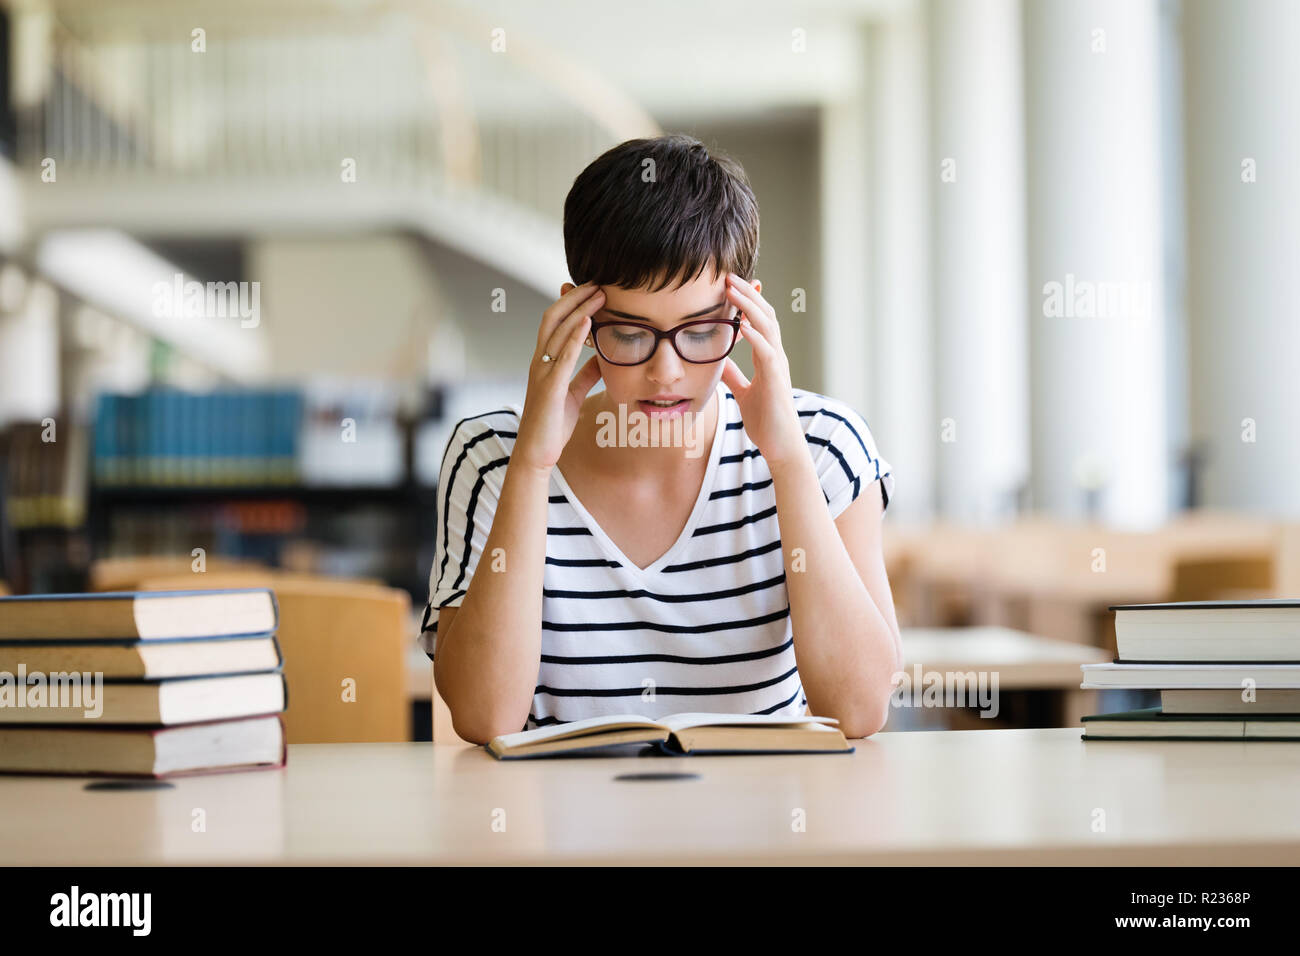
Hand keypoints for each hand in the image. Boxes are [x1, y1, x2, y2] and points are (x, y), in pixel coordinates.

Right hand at [512, 281, 604, 472]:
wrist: (537, 454)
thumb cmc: (553, 425)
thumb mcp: (574, 394)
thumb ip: (585, 374)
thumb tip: (601, 359)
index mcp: (545, 362)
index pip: (555, 322)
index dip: (572, 303)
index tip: (593, 289)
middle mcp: (540, 361)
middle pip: (554, 318)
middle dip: (576, 297)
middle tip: (598, 282)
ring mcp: (542, 372)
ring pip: (558, 331)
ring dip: (580, 310)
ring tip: (599, 293)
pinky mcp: (549, 387)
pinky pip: (563, 356)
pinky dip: (575, 337)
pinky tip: (588, 322)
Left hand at [719, 273, 807, 469]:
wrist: (782, 446)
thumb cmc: (766, 421)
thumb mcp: (743, 392)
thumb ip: (733, 375)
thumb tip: (718, 361)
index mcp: (767, 358)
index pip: (758, 321)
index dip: (746, 301)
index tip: (729, 284)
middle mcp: (775, 357)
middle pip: (764, 316)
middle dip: (747, 294)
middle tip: (728, 276)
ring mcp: (778, 367)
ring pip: (767, 328)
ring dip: (749, 307)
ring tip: (733, 290)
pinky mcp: (776, 381)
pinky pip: (767, 353)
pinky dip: (755, 337)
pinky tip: (742, 325)